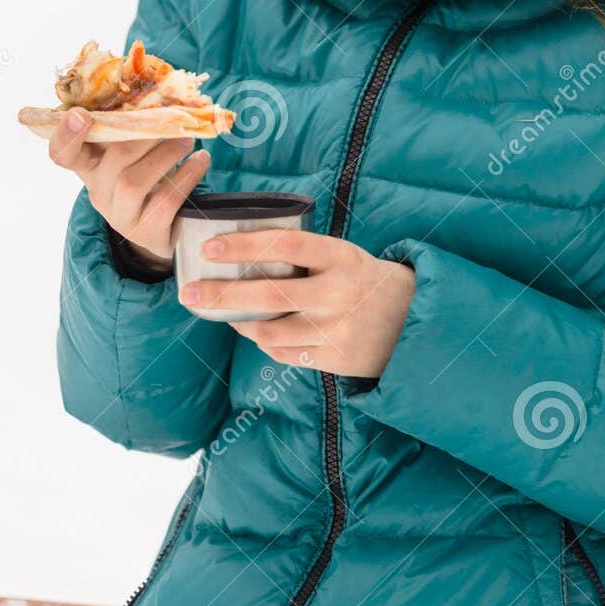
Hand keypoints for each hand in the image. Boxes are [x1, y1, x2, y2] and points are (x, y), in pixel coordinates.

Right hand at [48, 108, 209, 266]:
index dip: (66, 134)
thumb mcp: (129, 154)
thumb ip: (130, 128)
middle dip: (145, 135)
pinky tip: (200, 161)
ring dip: (166, 154)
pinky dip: (187, 176)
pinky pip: (165, 201)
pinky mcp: (147, 230)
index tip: (81, 114)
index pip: (63, 154)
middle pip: (113, 160)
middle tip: (172, 120)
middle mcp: (98, 191)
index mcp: (89, 167)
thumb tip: (159, 91)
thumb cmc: (142, 175)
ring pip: (133, 182)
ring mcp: (120, 215)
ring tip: (187, 140)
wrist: (159, 227)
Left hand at [181, 228, 414, 376]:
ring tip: (223, 313)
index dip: (245, 245)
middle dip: (222, 294)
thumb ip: (305, 257)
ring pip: (269, 331)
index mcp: (342, 258)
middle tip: (189, 292)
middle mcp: (340, 294)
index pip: (286, 246)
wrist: (415, 323)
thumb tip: (241, 254)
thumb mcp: (345, 256)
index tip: (211, 247)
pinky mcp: (335, 360)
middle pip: (269, 295)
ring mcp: (337, 330)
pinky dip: (263, 342)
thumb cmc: (366, 280)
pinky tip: (257, 331)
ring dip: (239, 323)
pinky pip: (284, 353)